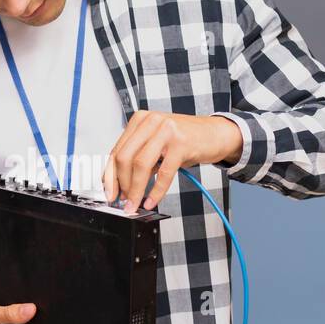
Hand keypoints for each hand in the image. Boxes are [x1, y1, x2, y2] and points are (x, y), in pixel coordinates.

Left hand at [102, 112, 241, 212]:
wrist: (216, 133)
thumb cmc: (185, 139)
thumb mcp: (156, 144)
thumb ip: (138, 158)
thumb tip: (119, 184)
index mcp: (140, 120)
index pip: (116, 150)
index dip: (110, 175)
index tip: (109, 193)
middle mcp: (151, 121)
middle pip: (125, 157)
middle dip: (121, 184)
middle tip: (124, 200)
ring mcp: (166, 131)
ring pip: (140, 165)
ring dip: (136, 189)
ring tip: (135, 203)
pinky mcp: (181, 144)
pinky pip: (164, 173)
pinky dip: (156, 191)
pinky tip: (152, 200)